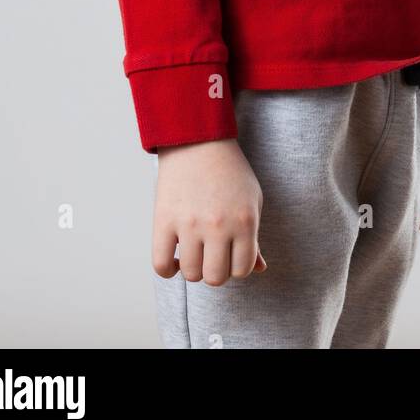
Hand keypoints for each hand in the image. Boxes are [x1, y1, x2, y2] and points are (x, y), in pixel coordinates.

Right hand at [152, 139, 267, 285]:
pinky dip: (168, 269)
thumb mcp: (252, 199)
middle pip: (216, 278)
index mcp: (245, 221)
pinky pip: (161, 265)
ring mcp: (190, 224)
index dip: (236, 266)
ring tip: (194, 251)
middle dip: (215, 270)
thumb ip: (255, 237)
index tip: (230, 254)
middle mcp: (218, 225)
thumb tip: (258, 269)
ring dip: (193, 268)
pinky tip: (175, 258)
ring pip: (190, 275)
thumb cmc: (229, 171)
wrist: (198, 141)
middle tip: (212, 254)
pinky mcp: (164, 220)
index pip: (242, 270)